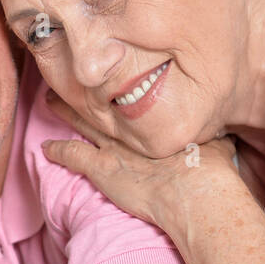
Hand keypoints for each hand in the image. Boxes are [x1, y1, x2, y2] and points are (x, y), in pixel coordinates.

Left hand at [41, 90, 239, 229]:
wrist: (194, 190)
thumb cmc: (210, 167)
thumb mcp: (217, 140)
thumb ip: (212, 133)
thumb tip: (219, 128)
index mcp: (158, 115)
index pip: (134, 92)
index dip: (121, 83)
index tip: (113, 73)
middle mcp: (133, 124)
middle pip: (104, 98)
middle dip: (88, 86)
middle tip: (72, 74)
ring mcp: (114, 145)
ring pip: (83, 121)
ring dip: (65, 110)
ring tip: (49, 99)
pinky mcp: (100, 168)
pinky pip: (72, 155)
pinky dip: (58, 151)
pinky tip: (45, 148)